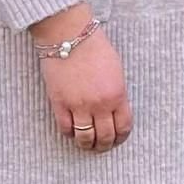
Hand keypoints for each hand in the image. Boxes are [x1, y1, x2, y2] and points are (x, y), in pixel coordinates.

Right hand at [32, 4, 132, 151]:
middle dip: (104, 145)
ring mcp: (78, 105)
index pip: (123, 126)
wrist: (69, 36)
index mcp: (117, 95)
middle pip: (105, 136)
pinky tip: (71, 132)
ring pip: (85, 137)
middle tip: (101, 147)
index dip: (121, 137)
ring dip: (87, 145)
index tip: (118, 140)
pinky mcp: (59, 103)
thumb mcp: (116, 71)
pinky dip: (69, 134)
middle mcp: (99, 104)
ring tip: (86, 145)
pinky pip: (65, 128)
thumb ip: (117, 93)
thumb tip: (115, 110)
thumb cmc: (95, 49)